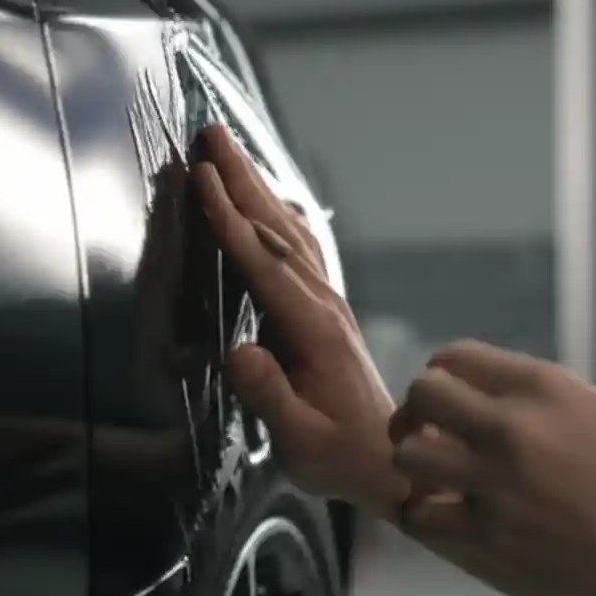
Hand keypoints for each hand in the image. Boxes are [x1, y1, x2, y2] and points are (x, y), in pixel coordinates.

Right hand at [193, 125, 409, 519]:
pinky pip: (300, 248)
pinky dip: (278, 215)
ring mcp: (328, 304)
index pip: (265, 262)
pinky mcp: (325, 311)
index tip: (204, 176)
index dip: (231, 218)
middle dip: (242, 179)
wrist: (391, 462)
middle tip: (211, 133)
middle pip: (278, 230)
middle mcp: (324, 306)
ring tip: (228, 149)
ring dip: (258, 187)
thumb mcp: (300, 441)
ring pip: (290, 232)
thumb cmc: (339, 456)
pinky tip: (270, 199)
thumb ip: (269, 396)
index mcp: (314, 330)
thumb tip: (238, 350)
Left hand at [389, 340, 595, 595]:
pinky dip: (425, 516)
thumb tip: (467, 393)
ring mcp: (498, 485)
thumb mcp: (590, 409)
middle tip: (426, 438)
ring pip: (407, 455)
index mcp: (542, 386)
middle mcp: (514, 427)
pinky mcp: (489, 541)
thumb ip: (527, 397)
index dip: (440, 379)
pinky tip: (446, 519)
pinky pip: (420, 516)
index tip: (447, 405)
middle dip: (415, 415)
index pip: (452, 357)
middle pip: (421, 394)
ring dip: (414, 468)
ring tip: (435, 483)